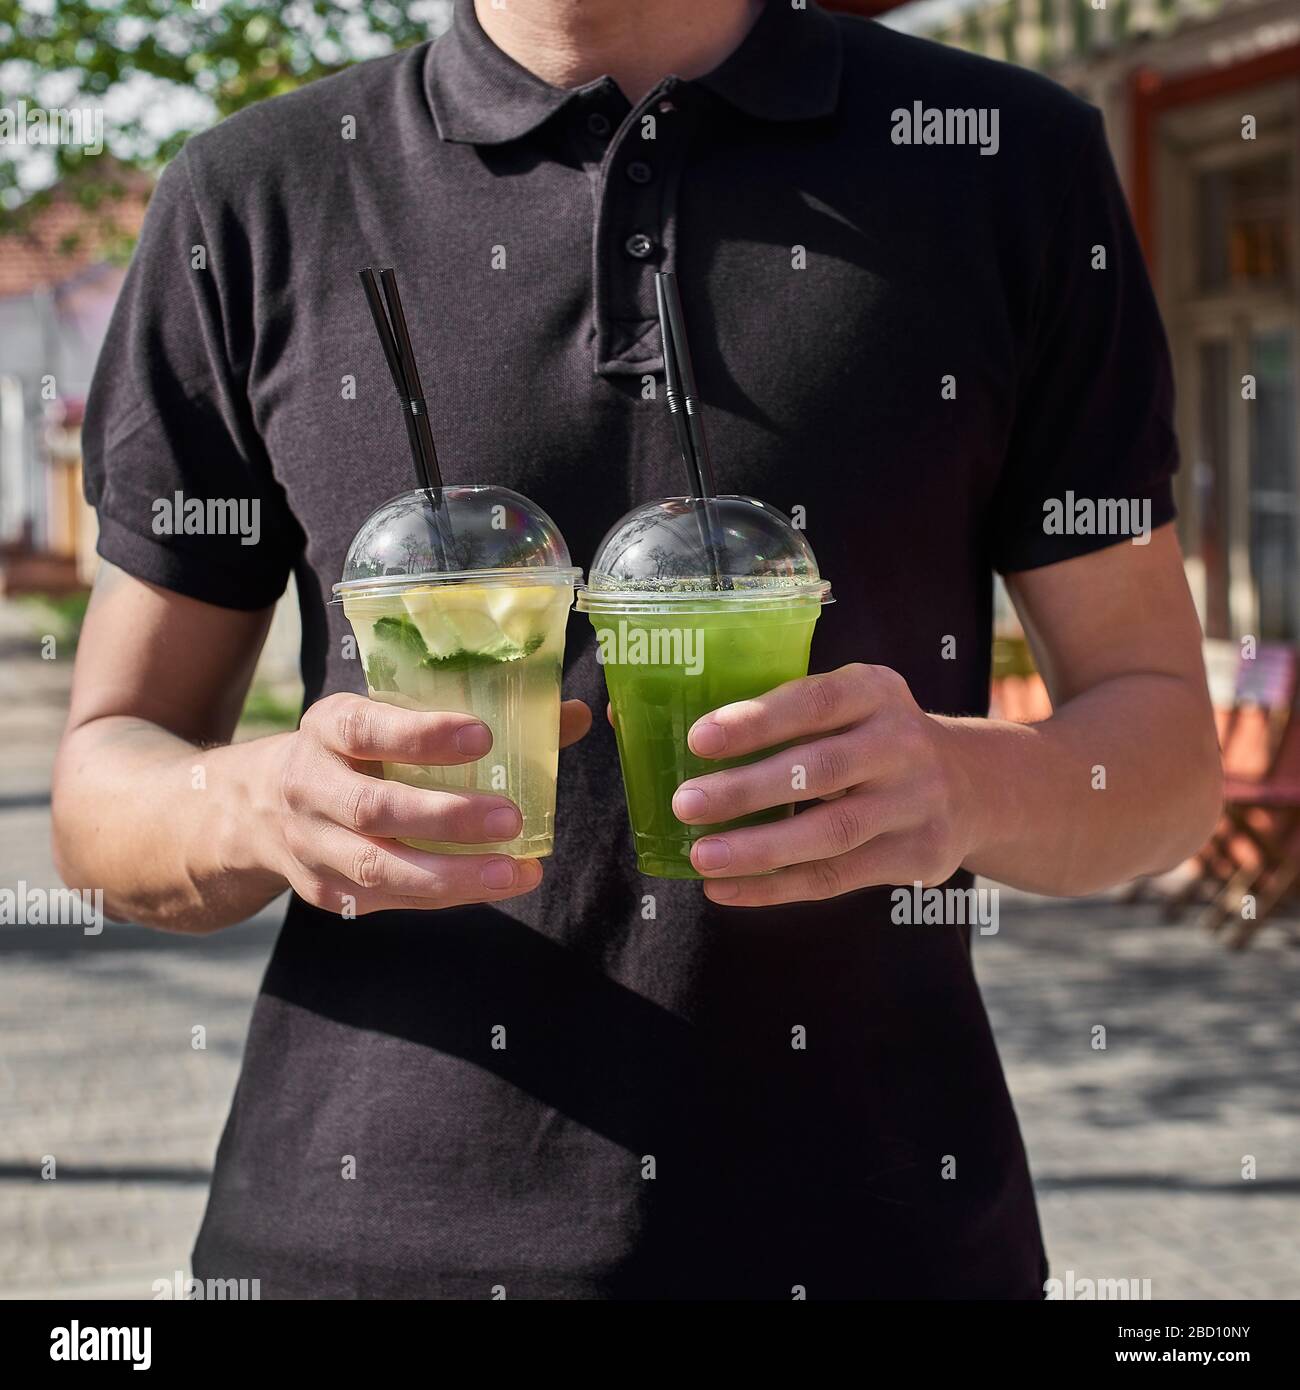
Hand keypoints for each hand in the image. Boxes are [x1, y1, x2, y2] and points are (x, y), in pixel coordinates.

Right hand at [265, 692, 591, 914]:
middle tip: (511, 818)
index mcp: (327, 728)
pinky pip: (387, 898)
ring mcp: (312, 846)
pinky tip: (492, 886)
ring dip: (451, 875)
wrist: (256, 808)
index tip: (483, 735)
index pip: (366, 729)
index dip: (422, 734)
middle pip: (373, 809)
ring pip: (377, 867)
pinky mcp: (325, 892)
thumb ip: (481, 718)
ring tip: (514, 871)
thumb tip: (576, 715)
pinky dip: (443, 895)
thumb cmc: (356, 752)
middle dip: (446, 817)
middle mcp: (309, 785)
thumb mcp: (393, 718)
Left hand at [671, 664, 974, 906]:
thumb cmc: (871, 739)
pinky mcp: (917, 856)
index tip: (698, 740)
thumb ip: (785, 717)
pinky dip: (775, 888)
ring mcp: (915, 803)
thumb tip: (668, 742)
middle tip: (686, 804)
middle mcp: (903, 743)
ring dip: (759, 849)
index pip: (814, 703)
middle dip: (747, 790)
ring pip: (830, 833)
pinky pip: (837, 878)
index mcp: (875, 692)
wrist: (971, 785)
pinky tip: (726, 889)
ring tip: (701, 857)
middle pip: (820, 771)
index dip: (756, 721)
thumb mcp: (849, 705)